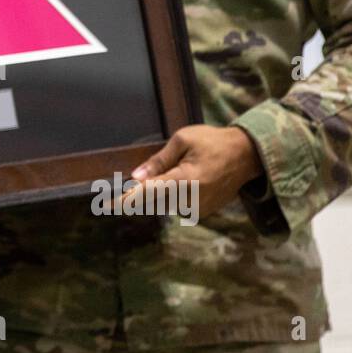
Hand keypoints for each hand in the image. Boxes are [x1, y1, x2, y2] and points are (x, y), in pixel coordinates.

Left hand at [129, 125, 263, 219]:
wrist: (246, 155)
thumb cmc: (213, 142)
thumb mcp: (183, 140)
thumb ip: (159, 161)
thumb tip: (136, 177)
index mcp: (186, 180)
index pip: (148, 193)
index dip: (125, 200)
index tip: (106, 204)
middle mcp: (192, 199)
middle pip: (152, 202)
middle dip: (135, 196)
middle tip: (118, 189)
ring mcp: (199, 208)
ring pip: (163, 205)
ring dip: (152, 196)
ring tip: (151, 180)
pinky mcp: (203, 211)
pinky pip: (176, 206)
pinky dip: (167, 197)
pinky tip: (171, 183)